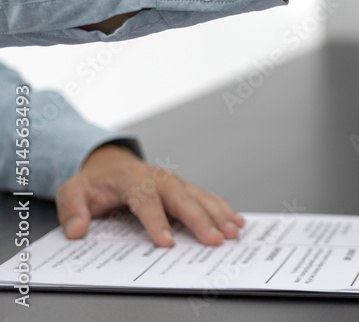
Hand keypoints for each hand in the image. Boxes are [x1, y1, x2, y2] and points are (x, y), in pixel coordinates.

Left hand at [55, 144, 243, 246]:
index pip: (146, 200)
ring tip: (232, 232)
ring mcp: (176, 182)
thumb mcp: (73, 191)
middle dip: (200, 220)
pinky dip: (223, 209)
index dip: (156, 221)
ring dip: (218, 215)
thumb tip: (77, 229)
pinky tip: (237, 221)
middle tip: (215, 239)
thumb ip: (73, 209)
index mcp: (132, 179)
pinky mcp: (185, 188)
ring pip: (200, 198)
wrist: (111, 164)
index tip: (166, 242)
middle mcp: (159, 178)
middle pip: (182, 199)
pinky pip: (207, 198)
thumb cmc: (95, 182)